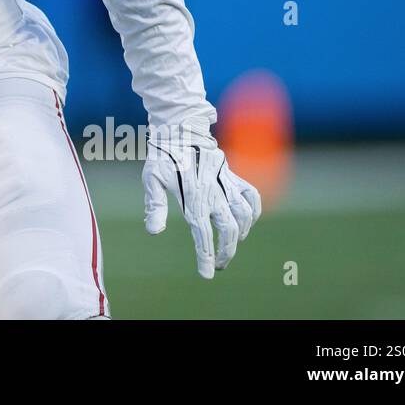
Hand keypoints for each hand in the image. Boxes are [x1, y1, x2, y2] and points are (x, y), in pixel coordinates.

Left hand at [143, 126, 260, 277]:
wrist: (180, 130)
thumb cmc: (163, 156)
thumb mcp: (152, 178)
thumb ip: (154, 205)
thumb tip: (154, 231)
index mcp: (192, 194)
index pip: (202, 232)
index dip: (206, 256)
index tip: (208, 274)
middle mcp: (213, 191)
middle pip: (229, 228)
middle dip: (226, 251)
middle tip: (219, 265)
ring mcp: (226, 182)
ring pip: (244, 215)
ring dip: (240, 234)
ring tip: (230, 245)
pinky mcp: (232, 175)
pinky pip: (251, 196)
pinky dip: (253, 211)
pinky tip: (246, 222)